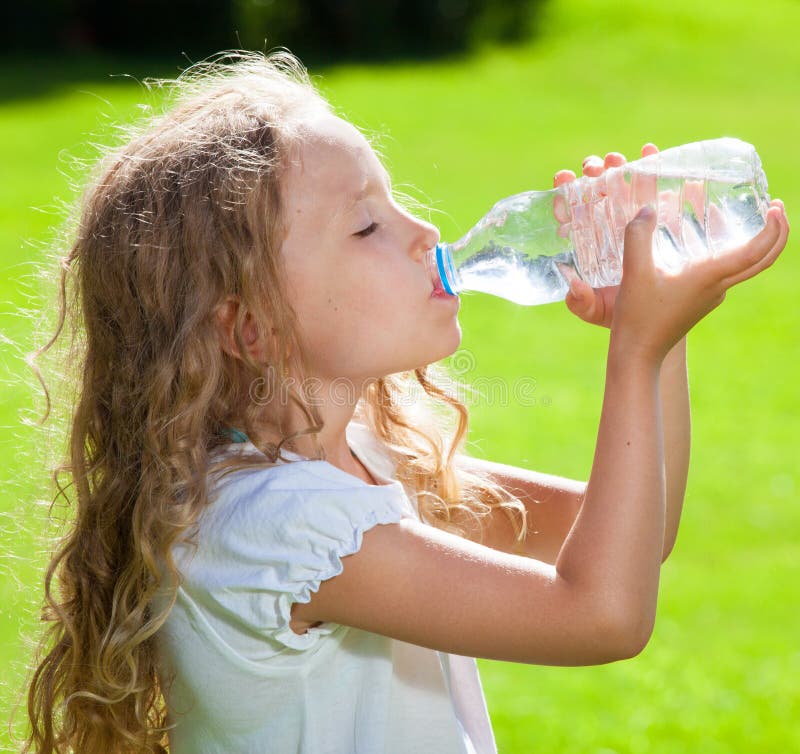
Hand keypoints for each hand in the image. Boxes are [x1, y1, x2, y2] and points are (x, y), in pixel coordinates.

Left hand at [553, 144, 658, 327]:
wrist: (658, 323)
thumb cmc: (622, 316)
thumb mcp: (596, 311)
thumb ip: (581, 302)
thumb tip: (573, 285)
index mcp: (591, 246)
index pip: (575, 214)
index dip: (566, 195)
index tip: (562, 178)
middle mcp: (612, 230)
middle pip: (600, 194)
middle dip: (596, 174)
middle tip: (595, 167)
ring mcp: (639, 224)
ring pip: (628, 188)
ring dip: (624, 168)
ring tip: (620, 159)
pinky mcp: (665, 222)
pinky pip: (662, 193)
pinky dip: (659, 172)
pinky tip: (655, 154)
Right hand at [611, 199, 788, 363]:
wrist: (637, 354)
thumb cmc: (638, 316)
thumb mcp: (633, 272)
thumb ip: (638, 236)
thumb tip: (647, 209)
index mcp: (710, 279)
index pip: (757, 253)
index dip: (774, 229)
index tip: (775, 207)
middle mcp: (718, 288)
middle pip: (763, 261)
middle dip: (776, 233)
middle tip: (775, 207)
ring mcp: (711, 297)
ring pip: (744, 266)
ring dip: (753, 242)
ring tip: (742, 217)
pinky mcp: (699, 302)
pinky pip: (724, 274)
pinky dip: (729, 254)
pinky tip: (706, 246)